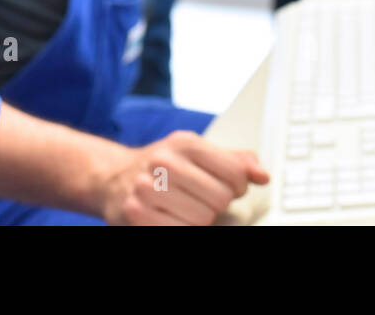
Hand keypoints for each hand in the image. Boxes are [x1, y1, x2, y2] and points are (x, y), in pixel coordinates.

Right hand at [100, 130, 268, 224]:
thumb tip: (263, 176)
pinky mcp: (135, 214)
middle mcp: (164, 162)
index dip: (238, 186)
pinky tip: (173, 219)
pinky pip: (180, 231)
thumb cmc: (162, 167)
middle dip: (217, 205)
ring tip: (185, 209)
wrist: (112, 178)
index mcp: (185, 143)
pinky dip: (182, 228)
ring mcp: (147, 189)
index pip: (236, 172)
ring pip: (202, 221)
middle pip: (220, 200)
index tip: (228, 187)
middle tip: (202, 200)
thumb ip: (234, 161)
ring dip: (200, 220)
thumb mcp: (196, 153)